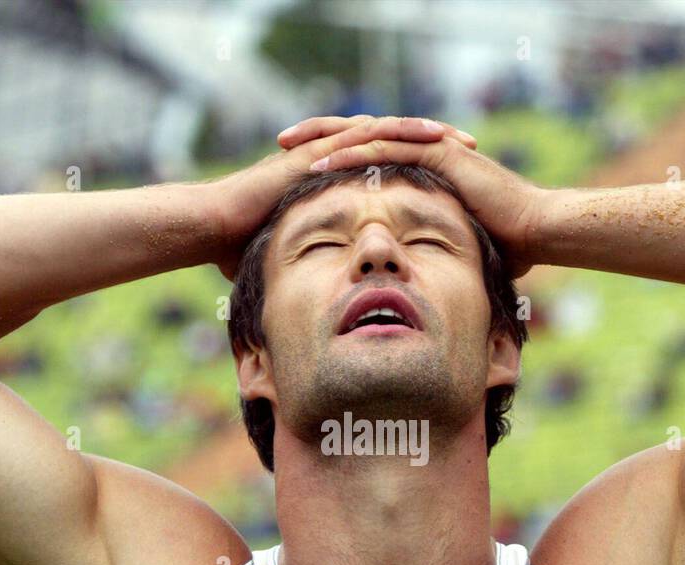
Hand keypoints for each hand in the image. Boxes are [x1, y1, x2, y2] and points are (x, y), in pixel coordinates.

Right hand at [207, 116, 476, 279]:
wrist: (213, 231)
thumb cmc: (240, 251)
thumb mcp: (290, 265)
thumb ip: (308, 278)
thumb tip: (318, 313)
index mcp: (332, 185)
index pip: (387, 170)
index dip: (421, 172)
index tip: (456, 181)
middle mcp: (332, 163)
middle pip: (394, 145)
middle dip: (433, 146)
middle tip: (471, 148)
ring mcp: (323, 153)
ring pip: (385, 132)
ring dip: (423, 132)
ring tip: (458, 136)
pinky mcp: (314, 150)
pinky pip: (363, 133)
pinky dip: (396, 131)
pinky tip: (426, 133)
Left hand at [287, 117, 547, 277]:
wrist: (537, 234)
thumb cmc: (506, 249)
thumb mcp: (454, 251)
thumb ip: (433, 257)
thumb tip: (417, 287)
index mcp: (422, 170)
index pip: (368, 155)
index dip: (333, 160)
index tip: (296, 170)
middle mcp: (423, 151)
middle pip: (358, 135)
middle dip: (317, 138)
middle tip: (279, 144)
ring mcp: (431, 148)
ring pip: (366, 134)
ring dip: (325, 140)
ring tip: (288, 147)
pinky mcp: (439, 152)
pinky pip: (386, 147)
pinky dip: (353, 152)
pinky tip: (322, 162)